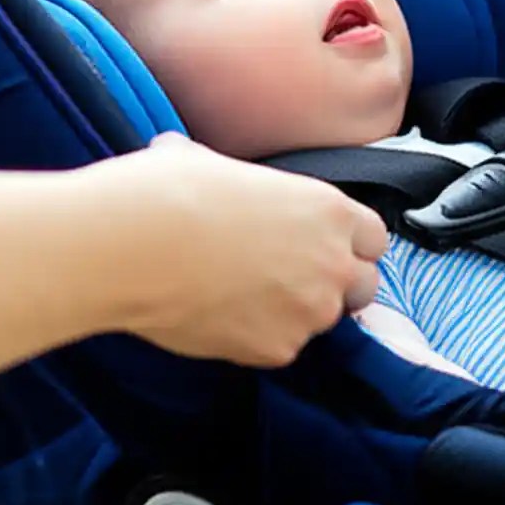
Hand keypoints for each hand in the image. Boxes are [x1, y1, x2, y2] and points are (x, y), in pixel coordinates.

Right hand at [78, 132, 387, 366]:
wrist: (131, 245)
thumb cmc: (167, 193)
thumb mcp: (208, 161)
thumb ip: (231, 175)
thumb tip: (185, 156)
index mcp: (328, 210)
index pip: (373, 238)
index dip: (348, 245)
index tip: (323, 249)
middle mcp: (333, 261)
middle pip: (363, 286)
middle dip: (335, 287)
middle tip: (289, 282)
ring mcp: (310, 310)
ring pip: (321, 321)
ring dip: (294, 314)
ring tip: (242, 299)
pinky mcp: (278, 348)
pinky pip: (279, 349)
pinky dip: (256, 340)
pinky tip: (218, 318)